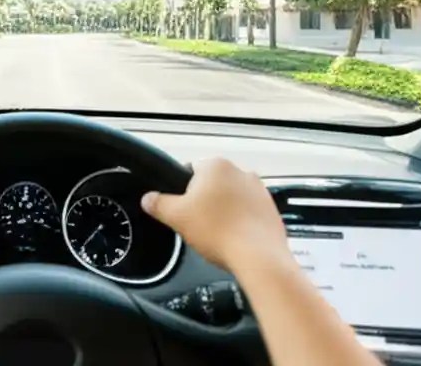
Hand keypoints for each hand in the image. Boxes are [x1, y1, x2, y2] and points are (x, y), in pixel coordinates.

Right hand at [141, 158, 288, 273]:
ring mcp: (260, 189)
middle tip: (197, 225)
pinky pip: (249, 213)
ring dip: (224, 212)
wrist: (258, 256)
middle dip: (204, 202)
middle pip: (212, 185)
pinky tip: (235, 240)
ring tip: (218, 235)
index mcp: (215, 165)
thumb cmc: (216, 231)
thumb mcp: (176, 217)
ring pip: (231, 199)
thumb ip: (158, 203)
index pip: (190, 170)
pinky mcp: (271, 209)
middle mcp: (241, 171)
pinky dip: (241, 223)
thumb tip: (148, 198)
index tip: (182, 211)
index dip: (182, 192)